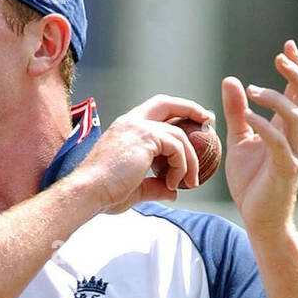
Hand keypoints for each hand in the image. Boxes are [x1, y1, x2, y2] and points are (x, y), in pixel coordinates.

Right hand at [77, 94, 215, 213]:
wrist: (88, 193)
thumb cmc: (104, 193)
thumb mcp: (135, 189)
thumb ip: (155, 186)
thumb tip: (173, 192)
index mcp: (125, 129)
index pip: (154, 111)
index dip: (175, 113)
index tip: (194, 122)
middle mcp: (131, 122)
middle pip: (167, 103)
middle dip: (191, 109)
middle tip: (208, 121)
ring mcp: (138, 127)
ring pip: (178, 134)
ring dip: (189, 159)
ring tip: (190, 182)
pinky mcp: (145, 137)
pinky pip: (177, 147)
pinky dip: (181, 166)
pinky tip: (174, 183)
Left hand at [221, 39, 297, 240]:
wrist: (259, 220)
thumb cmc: (253, 183)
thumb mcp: (239, 142)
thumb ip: (237, 113)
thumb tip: (231, 80)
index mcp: (287, 129)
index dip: (297, 68)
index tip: (288, 46)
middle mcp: (296, 138)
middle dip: (297, 74)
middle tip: (280, 56)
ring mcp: (293, 153)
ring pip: (296, 116)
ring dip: (276, 98)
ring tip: (253, 89)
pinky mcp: (285, 170)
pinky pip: (278, 142)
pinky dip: (263, 125)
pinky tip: (248, 115)